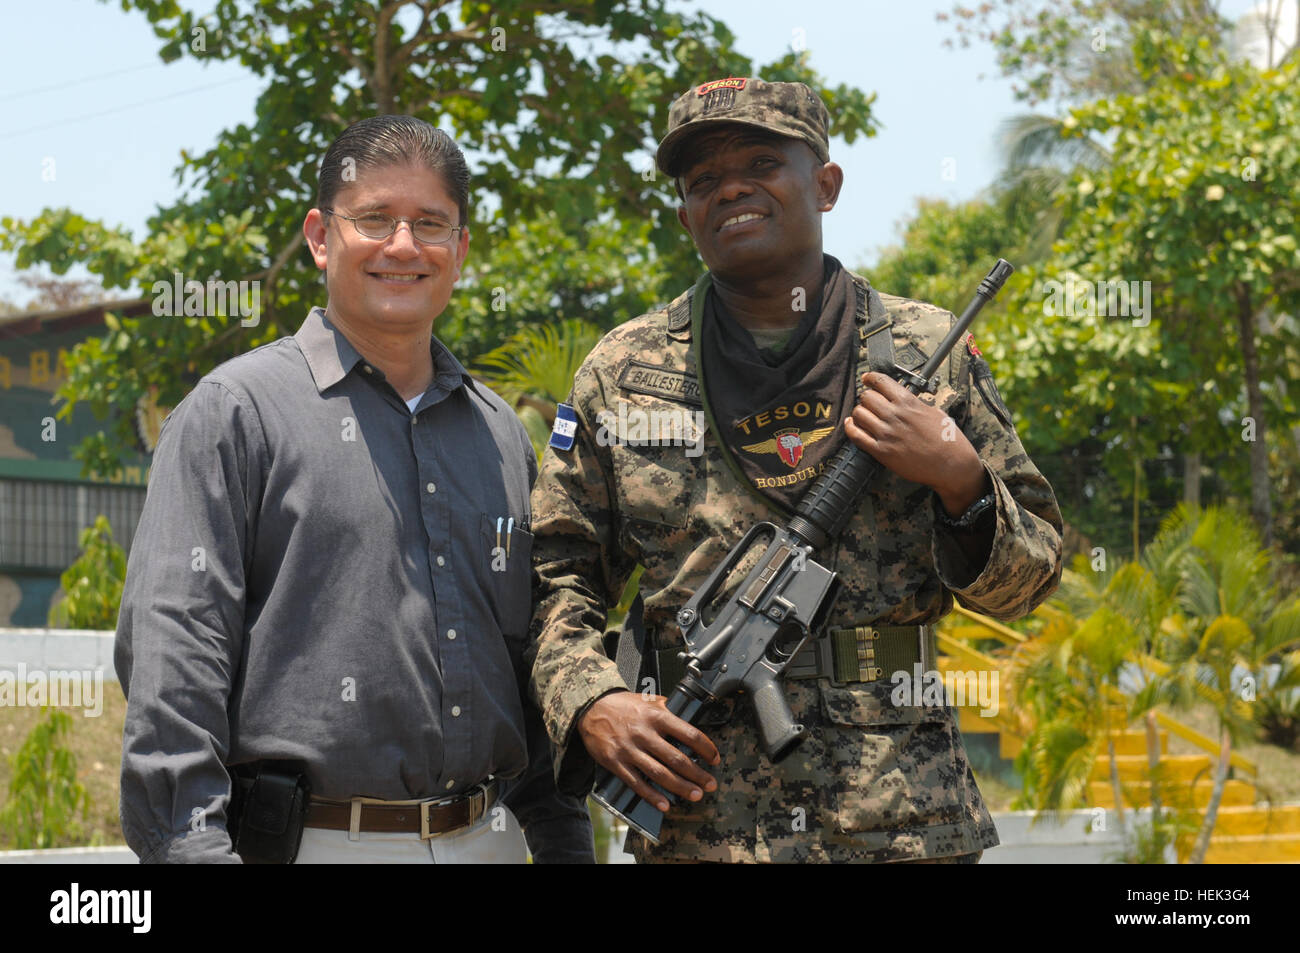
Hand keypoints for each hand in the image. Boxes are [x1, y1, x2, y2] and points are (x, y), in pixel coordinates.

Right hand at [578, 691, 719, 812]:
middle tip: (711, 784)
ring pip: (659, 774)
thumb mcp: (649, 700)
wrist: (591, 707)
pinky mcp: (616, 763)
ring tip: (696, 795)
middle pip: (677, 759)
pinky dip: (652, 796)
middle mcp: (645, 733)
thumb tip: (691, 719)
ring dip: (680, 787)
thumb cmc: (624, 705)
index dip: (706, 748)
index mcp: (657, 716)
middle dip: (698, 774)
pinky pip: (637, 783)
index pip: (689, 734)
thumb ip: (669, 710)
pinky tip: (665, 804)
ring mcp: (630, 750)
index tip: (714, 758)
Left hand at [844, 372, 986, 515]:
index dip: (870, 378)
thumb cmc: (948, 439)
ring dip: (859, 413)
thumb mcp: (934, 412)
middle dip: (866, 397)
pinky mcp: (882, 452)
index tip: (867, 378)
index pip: (881, 381)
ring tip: (864, 416)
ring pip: (858, 414)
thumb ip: (915, 404)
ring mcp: (886, 434)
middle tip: (869, 402)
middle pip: (866, 397)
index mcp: (908, 402)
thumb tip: (904, 399)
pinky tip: (852, 425)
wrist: (952, 465)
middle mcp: (895, 415)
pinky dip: (851, 428)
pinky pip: (856, 436)